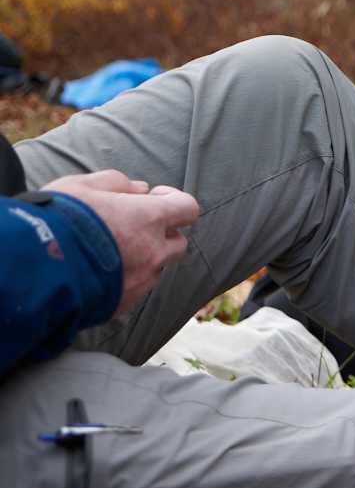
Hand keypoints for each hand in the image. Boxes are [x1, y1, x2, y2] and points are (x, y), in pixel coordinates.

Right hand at [43, 170, 198, 317]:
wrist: (34, 271)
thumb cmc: (57, 221)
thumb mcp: (81, 186)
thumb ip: (116, 183)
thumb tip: (139, 189)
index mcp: (149, 219)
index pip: (187, 208)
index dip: (175, 200)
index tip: (154, 197)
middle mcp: (153, 253)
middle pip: (178, 243)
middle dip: (163, 233)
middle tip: (135, 226)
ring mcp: (140, 281)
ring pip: (156, 269)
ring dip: (144, 258)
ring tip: (111, 251)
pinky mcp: (123, 304)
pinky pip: (134, 290)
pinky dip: (125, 280)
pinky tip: (98, 273)